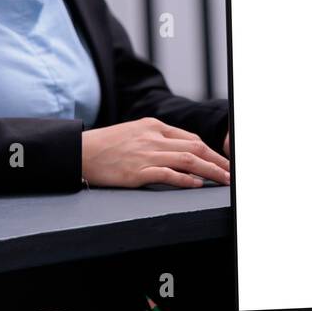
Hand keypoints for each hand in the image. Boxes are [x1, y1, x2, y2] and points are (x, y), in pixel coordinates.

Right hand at [81, 117, 230, 188]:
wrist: (80, 151)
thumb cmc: (107, 145)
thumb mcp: (135, 132)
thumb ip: (158, 138)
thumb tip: (183, 151)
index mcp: (154, 126)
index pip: (191, 139)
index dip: (210, 151)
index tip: (222, 162)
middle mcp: (153, 138)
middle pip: (195, 148)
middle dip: (218, 161)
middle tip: (231, 173)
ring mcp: (146, 154)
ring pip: (188, 161)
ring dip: (210, 171)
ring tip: (223, 180)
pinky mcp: (137, 172)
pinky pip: (167, 175)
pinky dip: (185, 180)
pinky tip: (197, 184)